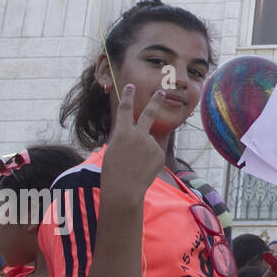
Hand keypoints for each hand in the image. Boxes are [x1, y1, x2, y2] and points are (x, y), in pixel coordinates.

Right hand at [101, 84, 168, 202]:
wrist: (124, 189)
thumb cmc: (113, 172)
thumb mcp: (114, 151)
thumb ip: (128, 139)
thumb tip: (145, 135)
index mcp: (121, 133)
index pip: (124, 110)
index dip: (127, 97)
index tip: (130, 86)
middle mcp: (137, 134)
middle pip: (149, 113)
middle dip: (155, 101)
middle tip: (162, 92)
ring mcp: (150, 144)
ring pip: (148, 143)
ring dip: (143, 152)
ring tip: (135, 165)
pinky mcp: (159, 153)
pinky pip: (155, 153)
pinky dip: (149, 161)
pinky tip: (143, 169)